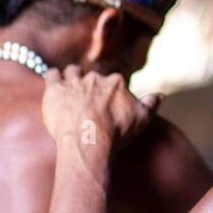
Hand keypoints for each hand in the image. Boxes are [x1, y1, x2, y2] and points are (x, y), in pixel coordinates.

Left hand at [42, 66, 161, 149]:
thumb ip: (151, 103)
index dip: (111, 90)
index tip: (109, 102)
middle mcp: (95, 77)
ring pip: (72, 71)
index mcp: (116, 82)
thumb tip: (161, 95)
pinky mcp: (55, 89)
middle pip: (93, 76)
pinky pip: (52, 74)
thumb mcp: (142, 119)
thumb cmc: (116, 132)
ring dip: (71, 76)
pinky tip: (55, 82)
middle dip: (91, 85)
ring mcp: (74, 82)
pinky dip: (53, 76)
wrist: (89, 141)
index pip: (114, 80)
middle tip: (88, 100)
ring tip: (70, 87)